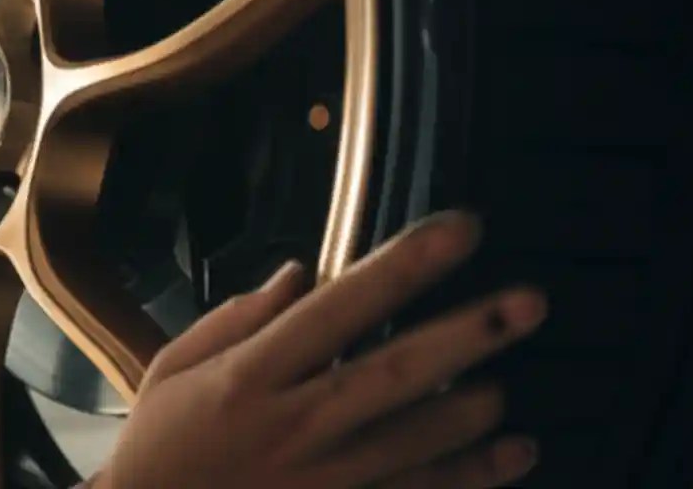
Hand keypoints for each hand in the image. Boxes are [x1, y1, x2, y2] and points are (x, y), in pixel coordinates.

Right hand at [94, 210, 546, 488]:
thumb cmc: (161, 444)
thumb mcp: (174, 367)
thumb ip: (238, 318)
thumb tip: (302, 274)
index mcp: (250, 375)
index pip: (339, 307)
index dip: (403, 266)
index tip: (461, 230)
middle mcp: (292, 425)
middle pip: (393, 374)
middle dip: (466, 335)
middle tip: (530, 303)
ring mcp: (320, 481)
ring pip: (412, 442)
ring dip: (470, 411)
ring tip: (508, 379)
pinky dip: (469, 476)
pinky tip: (517, 452)